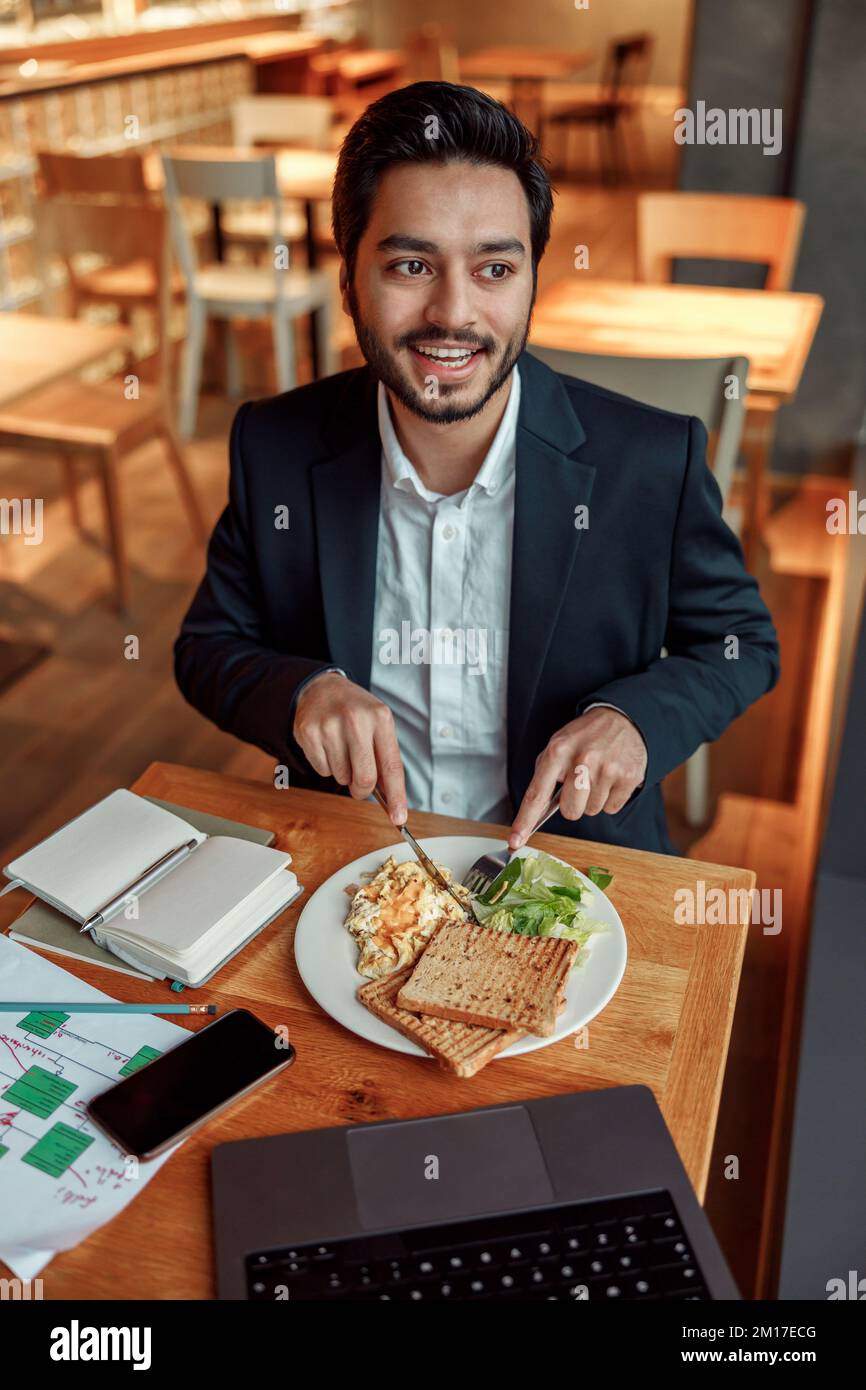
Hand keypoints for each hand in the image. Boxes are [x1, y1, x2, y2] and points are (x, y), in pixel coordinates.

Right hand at [293, 672, 407, 824]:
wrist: (322, 688)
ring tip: (342, 749)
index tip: (399, 818)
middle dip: (363, 789)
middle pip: (364, 778)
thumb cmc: (356, 712)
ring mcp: (330, 726)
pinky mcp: (308, 732)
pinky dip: (326, 766)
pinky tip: (327, 746)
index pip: (392, 766)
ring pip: (341, 777)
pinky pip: (322, 770)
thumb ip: (385, 759)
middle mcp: (356, 720)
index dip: (396, 796)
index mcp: (380, 717)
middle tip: (359, 783)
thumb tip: (391, 799)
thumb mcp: (378, 725)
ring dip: (343, 773)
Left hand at [509, 707, 646, 849]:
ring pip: (591, 811)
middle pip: (570, 812)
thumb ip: (545, 774)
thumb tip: (534, 813)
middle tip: (580, 781)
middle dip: (573, 803)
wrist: (621, 718)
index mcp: (558, 752)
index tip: (516, 841)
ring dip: (592, 799)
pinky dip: (610, 798)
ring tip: (598, 774)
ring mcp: (607, 770)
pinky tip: (611, 777)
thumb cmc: (584, 737)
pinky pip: (611, 808)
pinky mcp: (628, 778)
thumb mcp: (558, 744)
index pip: (537, 794)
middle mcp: (582, 762)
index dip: (525, 820)